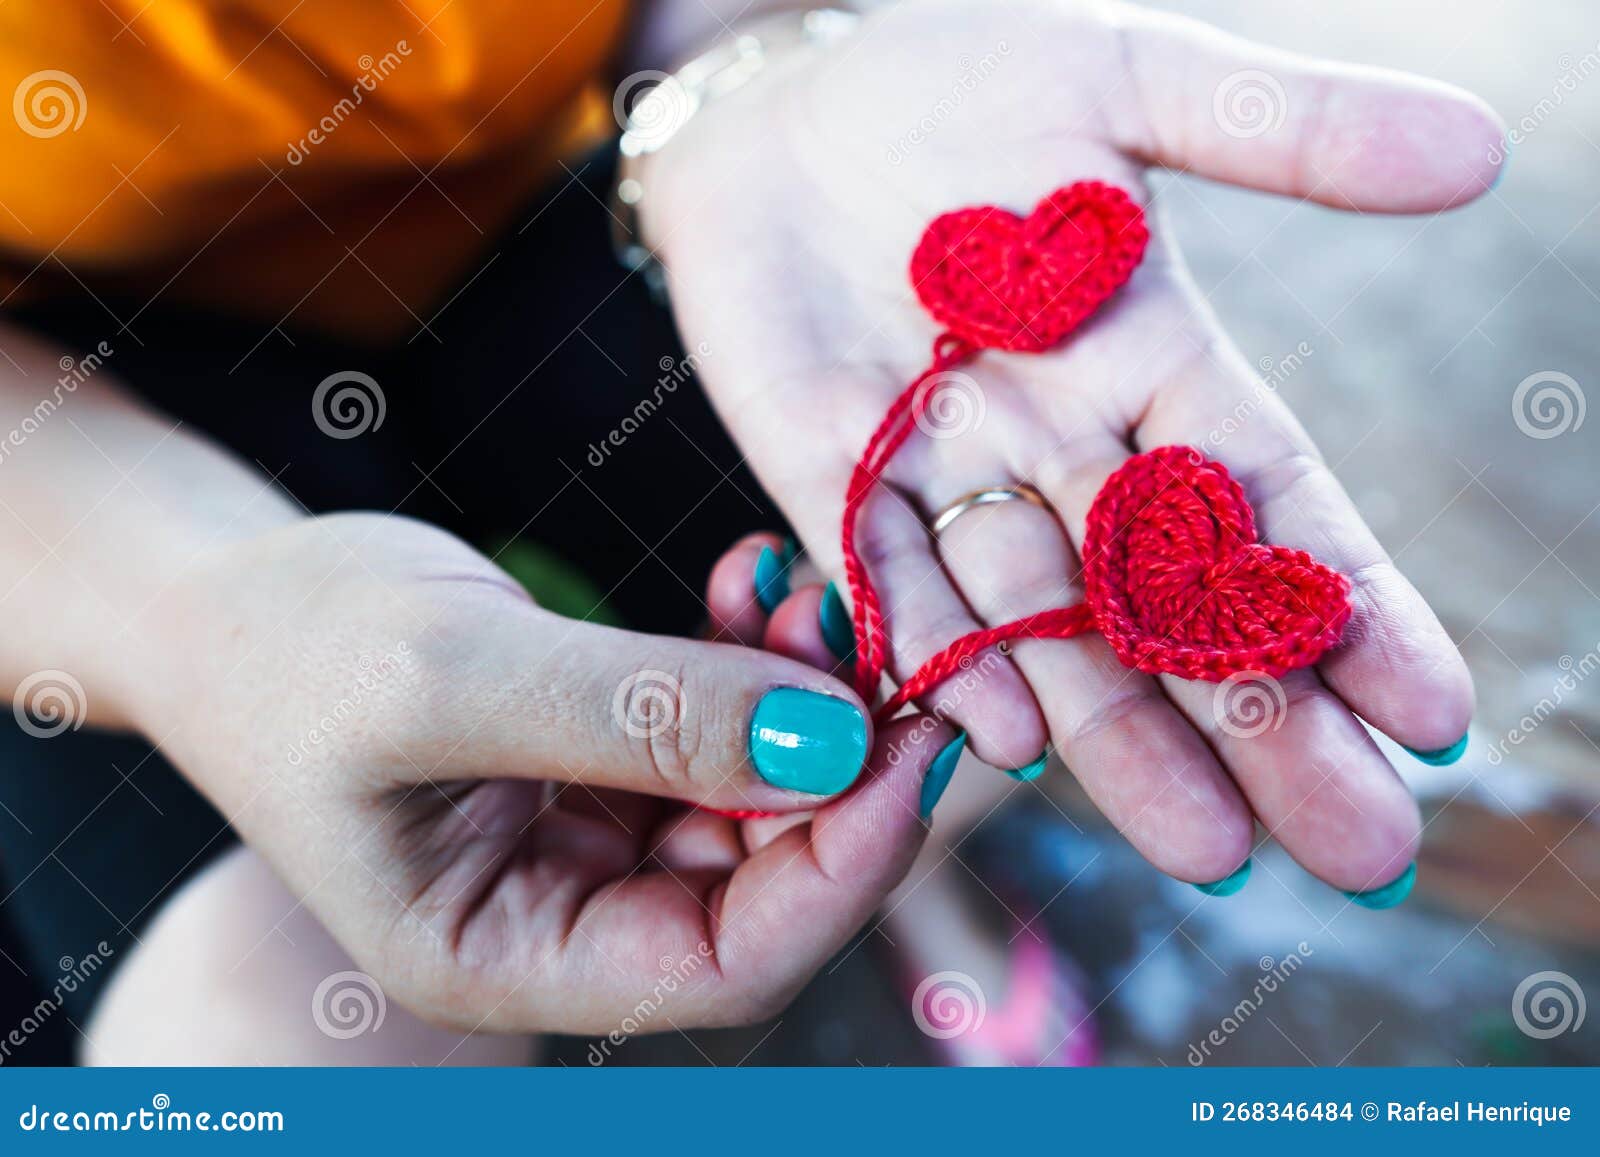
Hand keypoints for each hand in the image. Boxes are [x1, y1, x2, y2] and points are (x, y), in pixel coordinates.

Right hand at [145, 514, 956, 1031]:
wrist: (222, 594)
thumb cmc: (294, 648)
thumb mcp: (456, 676)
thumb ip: (648, 717)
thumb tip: (838, 743)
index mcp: (509, 958)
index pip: (727, 964)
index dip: (841, 868)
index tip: (909, 742)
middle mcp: (564, 919)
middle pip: (765, 883)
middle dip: (840, 765)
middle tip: (888, 639)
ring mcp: (590, 841)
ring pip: (756, 796)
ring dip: (805, 697)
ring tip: (811, 589)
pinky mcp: (606, 765)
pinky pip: (719, 728)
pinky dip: (755, 658)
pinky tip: (759, 579)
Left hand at [636, 0, 1499, 894]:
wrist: (779, 98)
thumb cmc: (953, 82)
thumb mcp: (1127, 76)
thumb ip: (1285, 129)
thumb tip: (1476, 152)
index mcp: (1149, 357)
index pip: (1269, 500)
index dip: (1348, 602)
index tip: (1429, 716)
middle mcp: (1061, 443)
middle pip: (1175, 605)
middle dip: (1262, 722)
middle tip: (1358, 847)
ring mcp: (945, 472)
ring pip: (1048, 625)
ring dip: (1121, 734)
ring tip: (1204, 846)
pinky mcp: (828, 476)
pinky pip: (892, 581)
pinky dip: (944, 652)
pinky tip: (1004, 741)